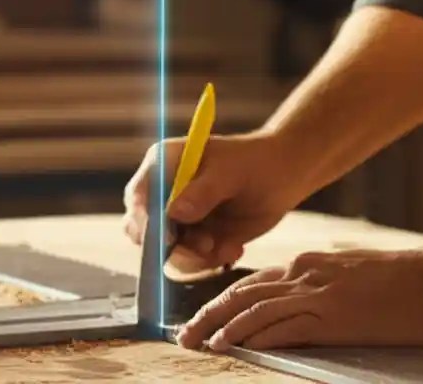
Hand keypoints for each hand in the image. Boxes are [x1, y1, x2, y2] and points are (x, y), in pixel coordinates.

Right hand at [122, 132, 308, 272]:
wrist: (284, 175)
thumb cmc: (255, 161)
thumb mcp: (230, 172)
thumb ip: (203, 192)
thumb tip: (173, 214)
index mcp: (162, 165)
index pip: (139, 196)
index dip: (145, 220)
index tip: (167, 238)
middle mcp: (163, 194)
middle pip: (144, 231)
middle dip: (172, 246)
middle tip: (205, 245)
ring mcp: (178, 220)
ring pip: (168, 253)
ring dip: (196, 257)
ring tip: (226, 245)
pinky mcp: (195, 239)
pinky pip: (191, 262)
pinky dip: (212, 261)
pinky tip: (234, 246)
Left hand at [176, 248, 422, 351]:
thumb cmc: (410, 284)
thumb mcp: (357, 279)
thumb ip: (328, 290)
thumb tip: (313, 309)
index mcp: (311, 264)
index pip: (255, 282)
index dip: (225, 301)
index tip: (205, 318)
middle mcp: (306, 273)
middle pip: (242, 292)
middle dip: (208, 314)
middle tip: (183, 334)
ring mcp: (317, 293)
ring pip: (251, 308)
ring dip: (217, 326)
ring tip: (193, 342)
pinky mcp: (330, 316)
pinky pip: (278, 326)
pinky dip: (248, 336)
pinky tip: (228, 345)